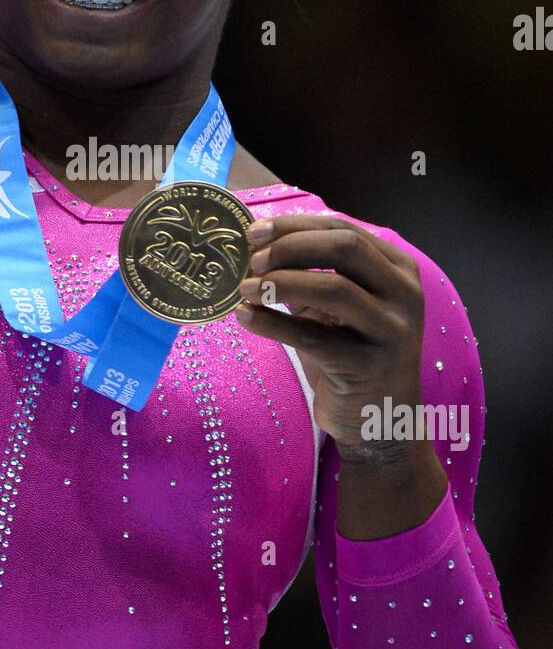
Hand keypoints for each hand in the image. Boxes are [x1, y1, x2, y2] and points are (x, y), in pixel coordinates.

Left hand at [235, 215, 424, 457]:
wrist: (380, 422)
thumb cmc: (352, 356)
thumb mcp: (339, 309)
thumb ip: (312, 275)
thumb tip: (257, 246)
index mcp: (398, 270)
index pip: (344, 229)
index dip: (296, 226)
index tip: (254, 232)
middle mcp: (403, 294)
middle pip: (345, 247)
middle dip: (290, 247)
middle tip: (252, 260)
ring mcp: (391, 330)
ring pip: (332, 288)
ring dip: (280, 282)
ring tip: (245, 290)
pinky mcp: (368, 366)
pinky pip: (312, 336)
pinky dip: (272, 323)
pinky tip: (245, 317)